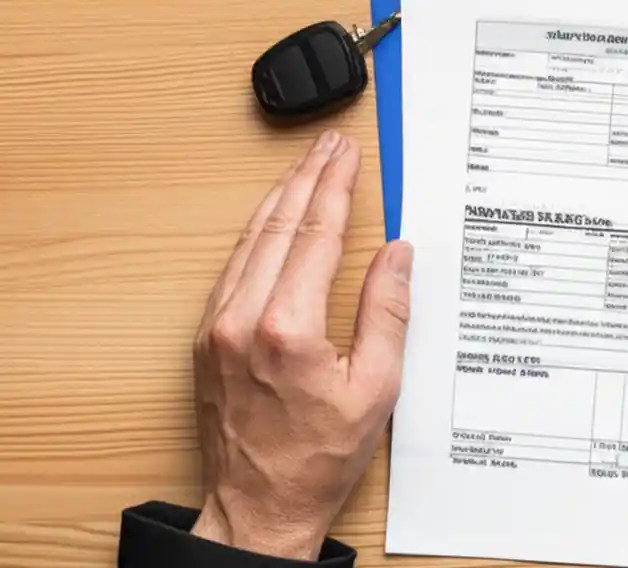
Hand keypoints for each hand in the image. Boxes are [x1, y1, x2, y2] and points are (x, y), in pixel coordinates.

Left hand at [189, 131, 413, 559]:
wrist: (258, 507)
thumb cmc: (319, 458)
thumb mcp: (376, 388)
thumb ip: (388, 313)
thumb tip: (397, 254)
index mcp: (288, 328)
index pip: (317, 236)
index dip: (336, 187)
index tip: (348, 154)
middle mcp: (242, 319)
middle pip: (279, 227)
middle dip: (307, 179)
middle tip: (328, 144)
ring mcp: (216, 328)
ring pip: (248, 243)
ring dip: (280, 200)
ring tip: (304, 167)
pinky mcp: (205, 340)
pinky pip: (232, 269)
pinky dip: (257, 234)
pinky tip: (273, 220)